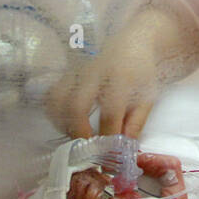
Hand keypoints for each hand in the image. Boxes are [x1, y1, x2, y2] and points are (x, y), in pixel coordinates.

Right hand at [46, 3, 198, 137]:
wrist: (133, 41)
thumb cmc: (141, 72)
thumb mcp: (146, 97)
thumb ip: (135, 123)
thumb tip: (124, 150)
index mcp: (120, 79)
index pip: (110, 113)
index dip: (107, 137)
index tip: (109, 156)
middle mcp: (95, 73)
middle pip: (76, 105)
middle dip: (79, 132)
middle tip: (87, 148)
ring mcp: (78, 71)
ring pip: (58, 99)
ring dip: (63, 123)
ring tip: (75, 135)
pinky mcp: (68, 71)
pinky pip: (52, 92)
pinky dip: (54, 111)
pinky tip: (65, 122)